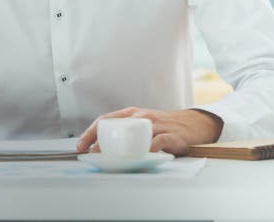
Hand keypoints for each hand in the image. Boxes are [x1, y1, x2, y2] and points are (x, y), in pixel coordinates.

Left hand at [76, 107, 223, 155]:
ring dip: (121, 149)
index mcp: (132, 113)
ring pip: (134, 135)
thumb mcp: (142, 123)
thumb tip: (101, 147)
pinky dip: (148, 150)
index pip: (105, 119)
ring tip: (112, 160)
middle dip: (102, 142)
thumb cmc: (164, 126)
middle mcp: (142, 117)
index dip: (90, 132)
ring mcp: (156, 125)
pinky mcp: (171, 135)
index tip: (80, 146)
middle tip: (94, 156)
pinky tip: (141, 158)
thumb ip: (125, 131)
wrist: (193, 124)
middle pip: (116, 127)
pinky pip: (157, 143)